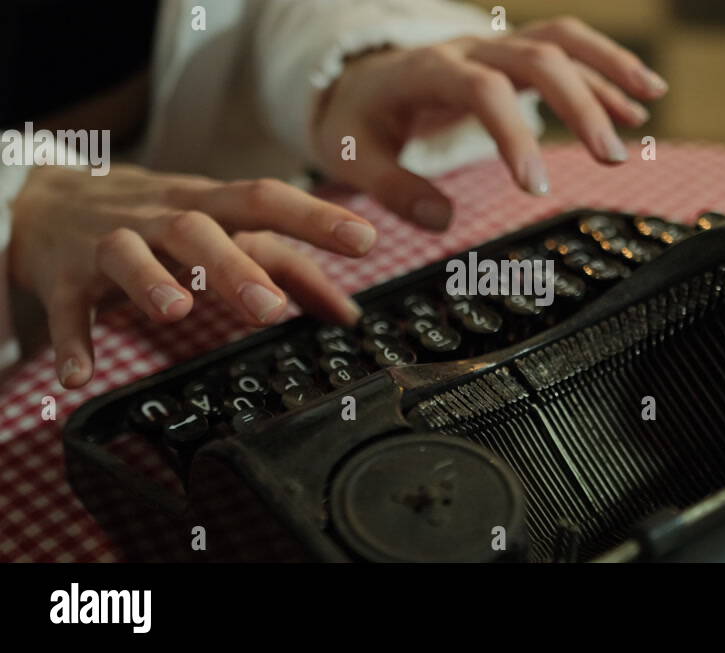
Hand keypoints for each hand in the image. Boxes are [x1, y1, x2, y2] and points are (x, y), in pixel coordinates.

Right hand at [10, 164, 376, 387]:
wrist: (47, 198)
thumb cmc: (158, 217)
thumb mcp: (224, 228)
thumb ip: (290, 268)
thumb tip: (348, 314)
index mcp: (209, 205)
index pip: (265, 199)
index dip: (315, 218)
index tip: (365, 240)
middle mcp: (160, 216)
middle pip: (197, 230)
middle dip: (232, 267)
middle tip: (270, 309)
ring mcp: (108, 241)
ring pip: (128, 253)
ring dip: (151, 283)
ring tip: (176, 314)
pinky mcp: (63, 277)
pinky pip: (67, 308)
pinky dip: (73, 340)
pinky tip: (80, 376)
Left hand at [314, 15, 666, 230]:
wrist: (358, 77)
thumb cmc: (359, 119)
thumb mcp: (354, 156)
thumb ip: (392, 188)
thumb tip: (442, 220)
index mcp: (427, 70)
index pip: (482, 91)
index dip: (514, 135)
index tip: (537, 189)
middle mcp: (468, 49)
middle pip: (537, 58)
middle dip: (581, 106)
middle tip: (611, 159)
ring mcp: (493, 47)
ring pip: (561, 41)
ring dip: (608, 71)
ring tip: (648, 107)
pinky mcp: (511, 56)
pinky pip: (566, 49)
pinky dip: (605, 71)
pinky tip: (639, 101)